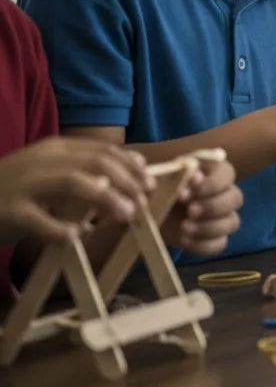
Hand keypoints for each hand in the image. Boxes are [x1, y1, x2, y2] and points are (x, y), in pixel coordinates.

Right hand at [0, 138, 152, 242]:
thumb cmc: (18, 189)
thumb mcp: (54, 171)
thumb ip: (90, 169)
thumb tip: (138, 165)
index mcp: (56, 149)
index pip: (103, 151)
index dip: (131, 166)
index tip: (150, 183)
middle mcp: (42, 161)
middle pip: (95, 163)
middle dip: (126, 180)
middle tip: (142, 201)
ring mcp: (24, 185)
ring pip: (73, 182)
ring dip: (105, 197)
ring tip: (126, 214)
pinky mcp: (9, 212)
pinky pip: (39, 221)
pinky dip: (62, 229)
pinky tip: (77, 237)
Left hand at [162, 156, 242, 254]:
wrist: (146, 211)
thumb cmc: (156, 187)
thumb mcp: (157, 178)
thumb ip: (171, 174)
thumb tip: (189, 175)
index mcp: (213, 172)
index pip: (227, 174)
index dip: (211, 184)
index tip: (187, 192)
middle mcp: (224, 193)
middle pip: (235, 198)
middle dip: (213, 206)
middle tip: (190, 211)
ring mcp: (222, 217)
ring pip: (232, 222)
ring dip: (210, 227)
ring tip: (184, 228)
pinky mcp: (214, 238)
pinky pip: (220, 243)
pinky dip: (203, 244)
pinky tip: (184, 240)